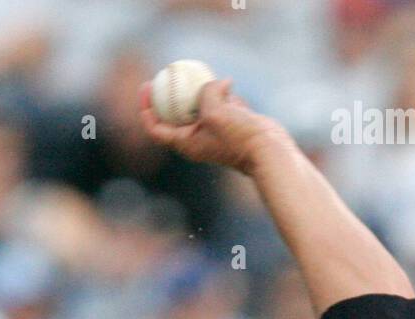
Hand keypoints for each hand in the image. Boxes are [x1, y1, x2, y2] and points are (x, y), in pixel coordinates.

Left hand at [139, 78, 280, 172]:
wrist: (267, 151)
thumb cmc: (239, 137)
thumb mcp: (216, 110)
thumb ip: (206, 92)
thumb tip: (214, 83)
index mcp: (185, 143)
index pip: (156, 128)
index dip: (146, 108)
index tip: (146, 86)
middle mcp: (196, 140)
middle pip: (174, 114)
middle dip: (172, 93)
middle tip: (169, 72)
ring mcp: (212, 132)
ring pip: (199, 105)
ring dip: (205, 91)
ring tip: (219, 87)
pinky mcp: (228, 126)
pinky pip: (219, 104)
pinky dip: (223, 95)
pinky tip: (233, 92)